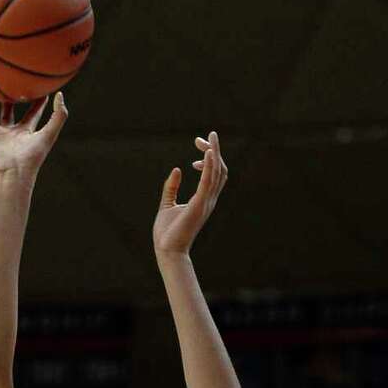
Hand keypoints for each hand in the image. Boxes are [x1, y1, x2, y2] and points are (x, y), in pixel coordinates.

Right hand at [0, 88, 67, 177]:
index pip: (33, 113)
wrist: (14, 172)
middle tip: (9, 82)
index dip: (37, 101)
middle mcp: (10, 132)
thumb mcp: (50, 133)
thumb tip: (60, 95)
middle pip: (8, 110)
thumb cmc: (33, 157)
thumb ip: (59, 116)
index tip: (40, 87)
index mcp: (26, 133)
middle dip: (9, 97)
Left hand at [153, 131, 228, 258]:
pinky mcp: (198, 205)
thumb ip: (171, 188)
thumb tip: (177, 170)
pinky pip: (208, 182)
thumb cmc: (168, 233)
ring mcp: (205, 202)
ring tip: (210, 137)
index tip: (197, 151)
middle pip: (219, 170)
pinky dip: (210, 167)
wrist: (167, 251)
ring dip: (214, 153)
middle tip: (202, 138)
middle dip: (213, 151)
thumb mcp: (167, 204)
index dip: (209, 159)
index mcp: (203, 200)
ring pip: (217, 173)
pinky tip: (208, 153)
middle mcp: (208, 200)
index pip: (214, 175)